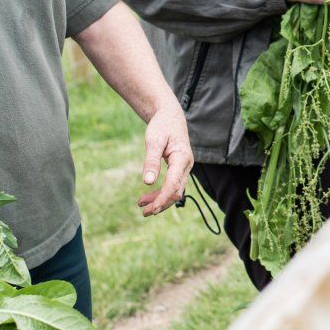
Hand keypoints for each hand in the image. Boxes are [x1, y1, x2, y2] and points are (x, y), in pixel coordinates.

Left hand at [138, 100, 192, 215]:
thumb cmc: (162, 126)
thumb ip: (152, 161)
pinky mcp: (178, 170)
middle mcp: (186, 165)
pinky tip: (147, 197)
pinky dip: (161, 193)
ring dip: (160, 200)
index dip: (163, 198)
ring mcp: (183, 168)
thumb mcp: (154, 140)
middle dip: (161, 203)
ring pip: (175, 191)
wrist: (170, 117)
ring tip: (142, 206)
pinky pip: (172, 186)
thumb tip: (148, 182)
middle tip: (144, 212)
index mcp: (182, 158)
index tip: (151, 208)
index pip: (174, 184)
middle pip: (176, 192)